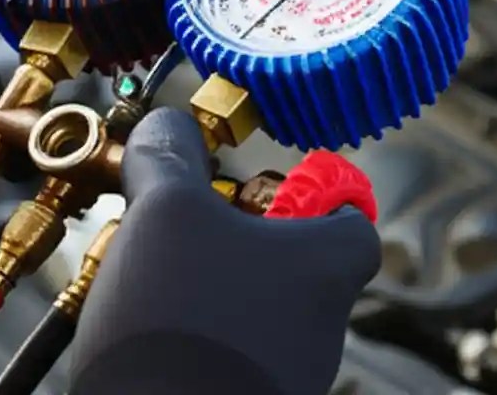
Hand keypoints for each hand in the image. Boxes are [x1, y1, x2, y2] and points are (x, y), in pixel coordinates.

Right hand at [70, 109, 380, 394]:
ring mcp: (285, 371)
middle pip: (292, 262)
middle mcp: (320, 324)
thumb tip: (165, 127)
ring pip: (255, 308)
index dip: (319, 194)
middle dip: (236, 239)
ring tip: (150, 276)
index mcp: (325, 267)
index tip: (278, 181)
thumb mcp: (165, 210)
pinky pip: (225, 350)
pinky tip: (144, 326)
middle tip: (185, 222)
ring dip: (208, 286)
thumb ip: (169, 158)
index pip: (352, 220)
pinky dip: (191, 333)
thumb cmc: (182, 322)